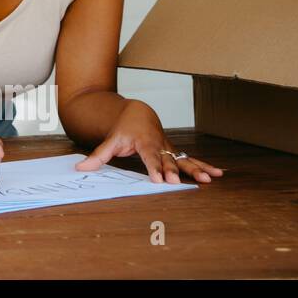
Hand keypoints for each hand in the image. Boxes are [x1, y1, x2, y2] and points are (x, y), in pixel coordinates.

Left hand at [75, 100, 224, 183]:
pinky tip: (218, 174)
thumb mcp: (110, 141)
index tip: (159, 180)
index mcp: (143, 142)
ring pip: (184, 160)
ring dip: (197, 169)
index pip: (149, 157)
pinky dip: (205, 166)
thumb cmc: (123, 130)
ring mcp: (169, 148)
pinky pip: (191, 160)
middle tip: (178, 183)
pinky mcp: (175, 152)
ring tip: (209, 179)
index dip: (154, 169)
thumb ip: (97, 156)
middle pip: (168, 160)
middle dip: (174, 172)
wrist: (137, 113)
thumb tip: (79, 168)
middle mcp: (159, 145)